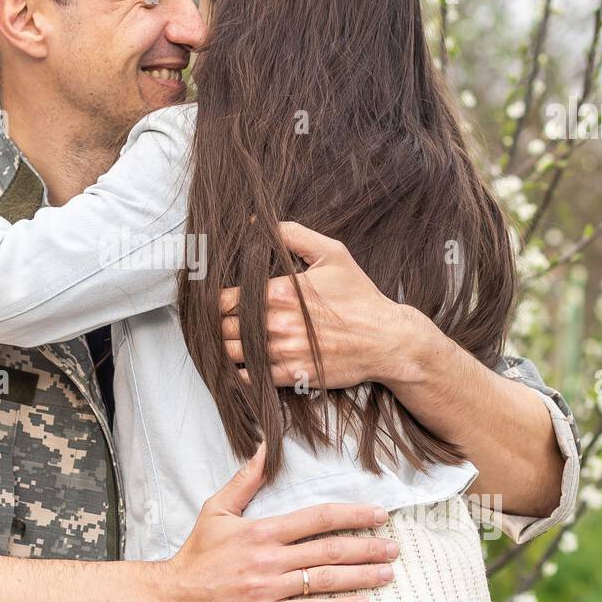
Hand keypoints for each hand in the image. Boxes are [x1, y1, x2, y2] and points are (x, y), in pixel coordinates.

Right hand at [157, 443, 397, 601]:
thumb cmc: (196, 553)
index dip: (351, 515)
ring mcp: (268, 589)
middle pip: (328, 550)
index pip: (315, 518)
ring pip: (325, 581)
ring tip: (386, 573)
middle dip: (366, 548)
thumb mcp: (216, 510)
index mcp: (260, 531)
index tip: (378, 514)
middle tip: (393, 547)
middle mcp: (269, 559)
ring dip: (360, 577)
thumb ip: (244, 481)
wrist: (173, 597)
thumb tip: (263, 448)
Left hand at [219, 221, 434, 388]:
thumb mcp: (332, 253)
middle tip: (218, 320)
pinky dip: (238, 371)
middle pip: (222, 326)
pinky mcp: (292, 376)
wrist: (387, 340)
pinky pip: (248, 377)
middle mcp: (277, 324)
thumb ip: (292, 234)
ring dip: (224, 346)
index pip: (223, 298)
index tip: (215, 300)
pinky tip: (241, 362)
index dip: (213, 300)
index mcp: (280, 292)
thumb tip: (258, 223)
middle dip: (216, 323)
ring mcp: (283, 352)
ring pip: (231, 352)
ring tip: (227, 339)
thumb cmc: (359, 296)